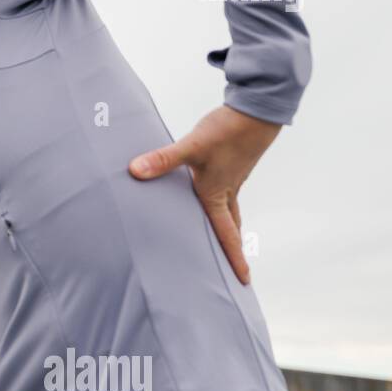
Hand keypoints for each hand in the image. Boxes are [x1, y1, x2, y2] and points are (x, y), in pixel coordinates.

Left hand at [127, 105, 281, 285]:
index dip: (234, 258)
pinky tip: (208, 198)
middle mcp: (227, 191)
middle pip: (230, 228)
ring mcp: (232, 179)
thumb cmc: (227, 131)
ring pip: (229, 211)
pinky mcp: (231, 166)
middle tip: (234, 272)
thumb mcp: (192, 146)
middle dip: (231, 250)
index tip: (244, 280)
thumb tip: (135, 171)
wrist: (257, 110)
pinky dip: (220, 206)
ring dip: (227, 228)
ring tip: (222, 241)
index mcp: (218, 195)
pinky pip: (226, 194)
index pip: (227, 235)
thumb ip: (162, 160)